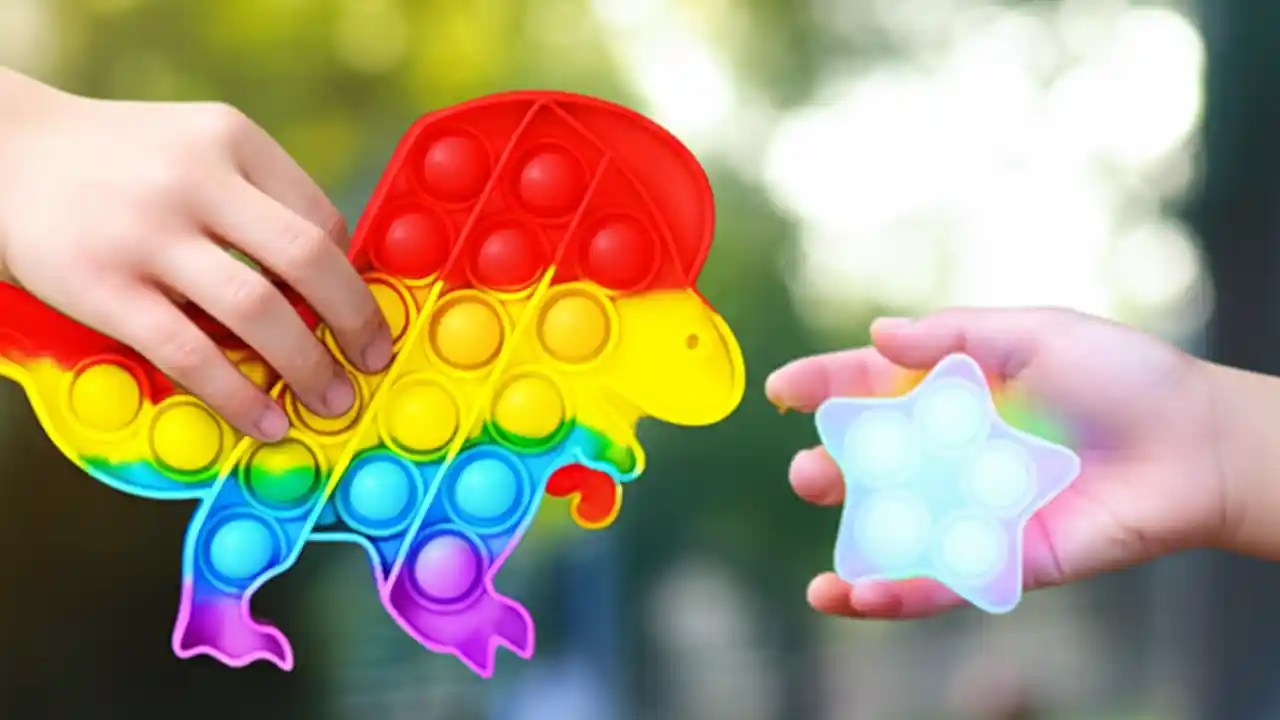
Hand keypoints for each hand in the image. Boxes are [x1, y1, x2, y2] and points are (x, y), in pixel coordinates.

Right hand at [0, 69, 391, 440]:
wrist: (2, 152)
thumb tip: (327, 279)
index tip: (359, 315)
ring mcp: (148, 233)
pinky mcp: (105, 286)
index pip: (320, 216)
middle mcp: (196, 178)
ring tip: (332, 400)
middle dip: (355, 320)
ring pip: (258, 310)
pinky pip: (190, 353)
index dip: (350, 275)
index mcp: (230, 138)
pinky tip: (265, 421)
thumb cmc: (117, 161)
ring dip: (309, 366)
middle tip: (374, 361)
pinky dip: (239, 395)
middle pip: (307, 258)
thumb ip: (255, 197)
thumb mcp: (193, 146)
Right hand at [765, 308, 1228, 618]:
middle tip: (809, 472)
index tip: (782, 389)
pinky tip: (855, 593)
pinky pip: (939, 580)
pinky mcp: (1001, 559)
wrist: (1195, 446)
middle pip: (872, 465)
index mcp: (954, 393)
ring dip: (850, 545)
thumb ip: (956, 334)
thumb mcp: (1034, 333)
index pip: (873, 387)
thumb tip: (879, 333)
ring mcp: (971, 509)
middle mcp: (952, 453)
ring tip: (823, 549)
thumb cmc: (1123, 376)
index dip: (825, 386)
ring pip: (894, 531)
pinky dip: (895, 592)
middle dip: (829, 469)